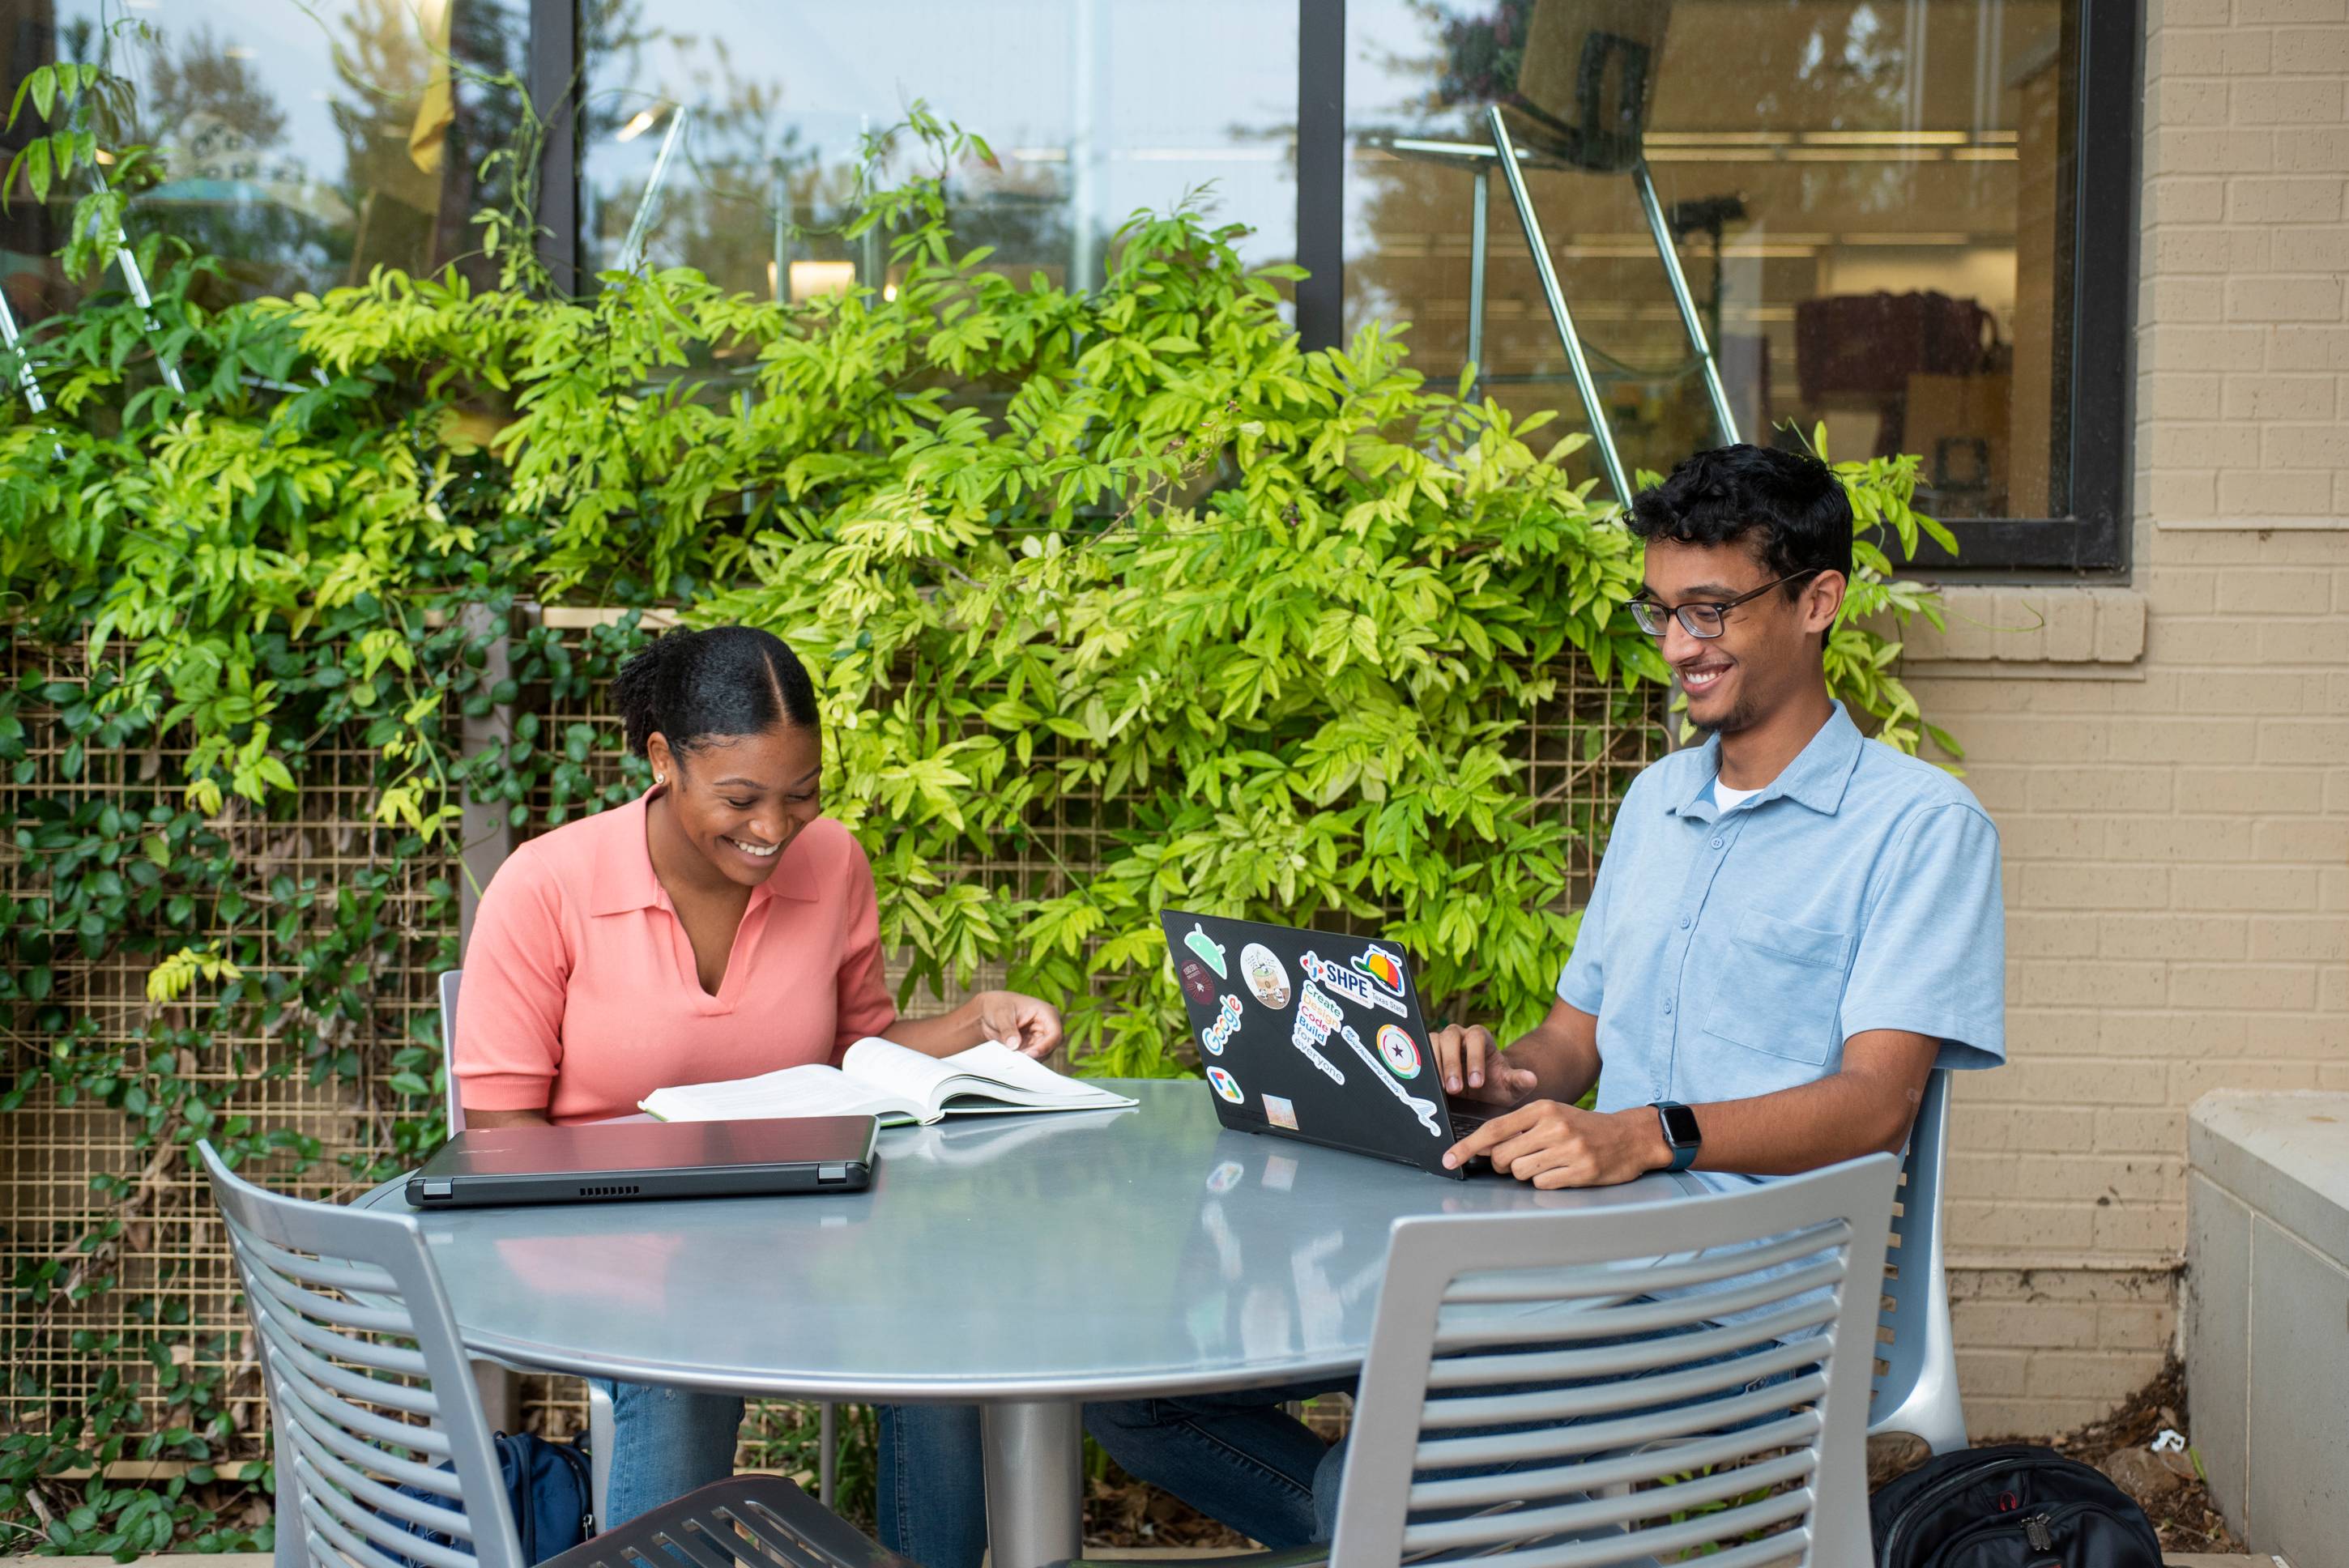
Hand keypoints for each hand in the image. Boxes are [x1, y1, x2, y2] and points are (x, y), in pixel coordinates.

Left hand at [975, 991, 1063, 1059]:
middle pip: (1049, 1048)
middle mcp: (1046, 1027)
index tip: (1030, 1054)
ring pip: (1041, 1056)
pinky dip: (1021, 1061)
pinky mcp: (1030, 1048)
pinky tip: (1010, 1060)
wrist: (987, 1011)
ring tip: (1011, 1059)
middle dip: (1034, 1055)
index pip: (1055, 1034)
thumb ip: (1008, 1030)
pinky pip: (1030, 1059)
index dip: (1045, 1046)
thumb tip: (1014, 1045)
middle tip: (1016, 1060)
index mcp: (1047, 1013)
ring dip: (1027, 1060)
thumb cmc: (998, 1005)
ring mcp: (1039, 1038)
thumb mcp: (1001, 1014)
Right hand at [1431, 1022, 1539, 1103]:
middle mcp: (1459, 1035)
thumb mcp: (1510, 1086)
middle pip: (1451, 1037)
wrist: (1480, 1091)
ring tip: (1441, 1090)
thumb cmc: (1495, 1085)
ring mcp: (1441, 1042)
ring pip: (1432, 1042)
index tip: (1477, 1083)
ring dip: (1435, 1066)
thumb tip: (1531, 1078)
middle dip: (1452, 1063)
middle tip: (1456, 1089)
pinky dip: (1421, 1069)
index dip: (1476, 1058)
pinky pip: (1419, 1054)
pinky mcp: (1426, 1052)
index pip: (1476, 1037)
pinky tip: (1427, 1087)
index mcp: (1481, 1037)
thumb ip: (1520, 1081)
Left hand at [1442, 1102, 1667, 1186]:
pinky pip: (1543, 1185)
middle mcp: (1554, 1126)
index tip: (1448, 1159)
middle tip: (1517, 1160)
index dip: (1467, 1146)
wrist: (1630, 1137)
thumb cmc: (1583, 1127)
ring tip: (1546, 1163)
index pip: (1494, 1129)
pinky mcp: (1581, 1172)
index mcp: (1542, 1109)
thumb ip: (1519, 1128)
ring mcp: (1568, 1150)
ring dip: (1526, 1173)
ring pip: (1520, 1172)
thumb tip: (1481, 1147)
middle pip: (1502, 1156)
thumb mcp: (1552, 1116)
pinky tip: (1561, 1172)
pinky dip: (1546, 1182)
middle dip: (1501, 1164)